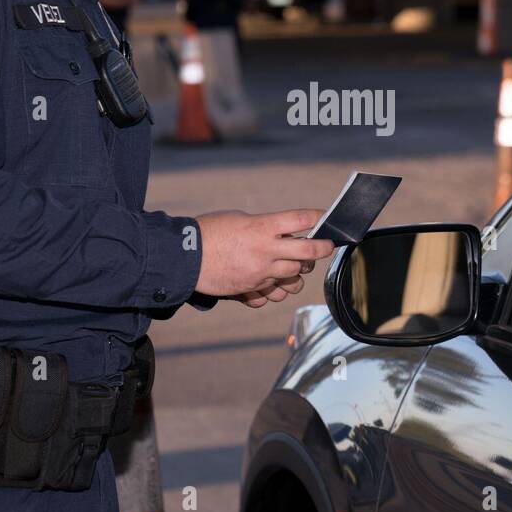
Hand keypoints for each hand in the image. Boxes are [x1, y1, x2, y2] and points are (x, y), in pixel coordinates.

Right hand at [194, 208, 334, 304]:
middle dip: (323, 248)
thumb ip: (264, 227)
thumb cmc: (209, 232)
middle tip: (327, 246)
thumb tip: (283, 234)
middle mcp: (266, 251)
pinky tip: (270, 280)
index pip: (302, 219)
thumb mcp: (239, 218)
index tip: (325, 218)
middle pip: (308, 252)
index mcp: (262, 226)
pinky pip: (274, 294)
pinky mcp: (251, 289)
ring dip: (298, 271)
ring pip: (295, 277)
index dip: (319, 217)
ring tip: (293, 265)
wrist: (184, 258)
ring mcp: (260, 273)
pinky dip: (276, 289)